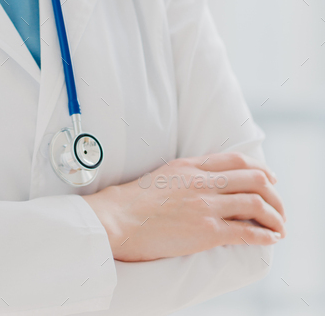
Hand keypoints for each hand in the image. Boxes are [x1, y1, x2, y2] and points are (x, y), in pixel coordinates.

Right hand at [83, 151, 285, 261]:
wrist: (119, 218)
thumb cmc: (134, 200)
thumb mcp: (164, 174)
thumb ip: (188, 174)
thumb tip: (205, 179)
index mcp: (192, 166)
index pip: (237, 160)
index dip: (260, 169)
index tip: (270, 179)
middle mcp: (202, 182)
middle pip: (253, 179)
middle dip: (273, 194)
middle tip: (279, 207)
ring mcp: (205, 205)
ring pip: (254, 203)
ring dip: (274, 216)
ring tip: (279, 226)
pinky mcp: (205, 231)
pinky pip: (245, 231)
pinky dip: (264, 235)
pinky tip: (271, 238)